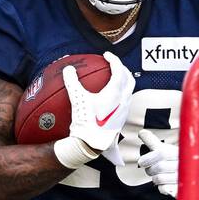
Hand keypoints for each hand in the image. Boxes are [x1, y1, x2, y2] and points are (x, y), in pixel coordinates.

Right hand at [59, 52, 134, 166]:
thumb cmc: (86, 122)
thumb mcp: (77, 99)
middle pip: (129, 78)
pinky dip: (121, 93)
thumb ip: (72, 82)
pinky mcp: (121, 119)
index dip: (113, 59)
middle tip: (113, 65)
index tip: (106, 55)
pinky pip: (125, 101)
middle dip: (122, 69)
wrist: (91, 143)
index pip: (119, 70)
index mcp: (115, 93)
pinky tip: (111, 98)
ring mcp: (124, 110)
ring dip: (124, 81)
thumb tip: (68, 69)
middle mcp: (123, 101)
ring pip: (129, 90)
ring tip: (114, 79)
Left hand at [138, 130, 198, 198]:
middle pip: (159, 167)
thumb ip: (153, 142)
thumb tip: (141, 132)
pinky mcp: (181, 188)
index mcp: (178, 152)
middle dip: (150, 169)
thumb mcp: (166, 149)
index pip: (161, 153)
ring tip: (159, 176)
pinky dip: (161, 187)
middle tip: (150, 170)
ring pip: (159, 179)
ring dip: (155, 178)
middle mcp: (182, 163)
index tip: (140, 162)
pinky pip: (164, 189)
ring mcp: (182, 177)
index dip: (149, 158)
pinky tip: (166, 184)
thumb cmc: (177, 161)